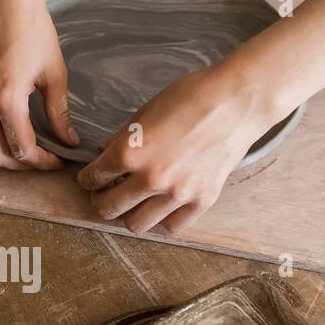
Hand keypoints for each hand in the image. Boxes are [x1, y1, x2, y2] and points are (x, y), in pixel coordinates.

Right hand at [0, 0, 78, 169]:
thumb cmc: (33, 29)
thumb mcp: (54, 73)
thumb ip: (59, 113)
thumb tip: (68, 140)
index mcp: (6, 98)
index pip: (22, 149)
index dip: (43, 162)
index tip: (59, 160)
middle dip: (23, 165)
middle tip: (44, 160)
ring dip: (3, 156)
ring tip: (27, 151)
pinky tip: (10, 133)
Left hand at [77, 60, 280, 234]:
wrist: (237, 102)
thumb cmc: (192, 96)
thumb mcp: (147, 111)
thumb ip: (122, 136)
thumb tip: (104, 151)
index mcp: (131, 152)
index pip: (95, 177)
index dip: (87, 179)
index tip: (89, 180)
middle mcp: (151, 179)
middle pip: (109, 209)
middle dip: (100, 202)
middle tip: (104, 194)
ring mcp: (177, 194)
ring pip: (137, 225)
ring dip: (130, 214)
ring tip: (134, 202)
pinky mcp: (201, 201)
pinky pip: (173, 227)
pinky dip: (163, 221)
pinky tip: (162, 208)